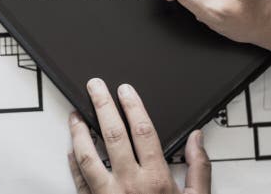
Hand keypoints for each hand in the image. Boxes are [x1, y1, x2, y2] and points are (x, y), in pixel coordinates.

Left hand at [67, 78, 210, 193]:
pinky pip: (78, 182)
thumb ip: (199, 167)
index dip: (133, 105)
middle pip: (112, 135)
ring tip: (75, 114)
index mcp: (157, 180)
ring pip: (87, 156)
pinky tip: (71, 149)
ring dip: (78, 132)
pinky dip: (73, 163)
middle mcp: (129, 185)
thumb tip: (198, 137)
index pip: (142, 131)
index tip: (125, 89)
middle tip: (94, 86)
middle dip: (102, 106)